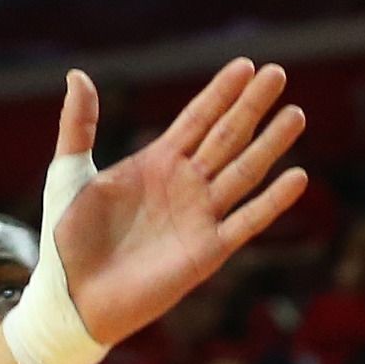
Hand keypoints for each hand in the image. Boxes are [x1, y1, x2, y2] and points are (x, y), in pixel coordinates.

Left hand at [49, 59, 307, 349]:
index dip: (220, 93)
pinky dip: (272, 200)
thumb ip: (78, 125)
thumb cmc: (67, 238)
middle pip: (226, 136)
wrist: (70, 298)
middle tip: (278, 72)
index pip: (196, 119)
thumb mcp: (68, 172)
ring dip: (270, 143)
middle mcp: (183, 185)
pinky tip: (297, 176)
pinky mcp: (207, 251)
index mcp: (154, 163)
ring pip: (243, 172)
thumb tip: (78, 74)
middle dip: (252, 105)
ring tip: (295, 114)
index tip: (245, 65)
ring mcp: (198, 216)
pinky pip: (246, 221)